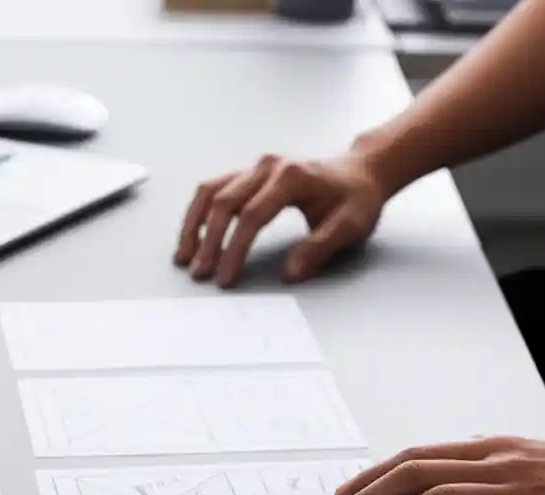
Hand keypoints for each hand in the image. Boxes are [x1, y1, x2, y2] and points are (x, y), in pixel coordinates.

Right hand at [175, 152, 389, 286]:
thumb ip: (320, 248)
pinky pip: (213, 190)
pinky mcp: (247, 174)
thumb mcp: (352, 225)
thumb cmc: (356, 198)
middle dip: (209, 242)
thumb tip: (289, 274)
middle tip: (200, 273)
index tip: (225, 278)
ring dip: (193, 226)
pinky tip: (192, 237)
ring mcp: (254, 167)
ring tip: (184, 256)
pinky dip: (198, 213)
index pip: (252, 215)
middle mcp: (267, 166)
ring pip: (210, 192)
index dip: (235, 249)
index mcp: (292, 176)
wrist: (361, 172)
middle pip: (224, 203)